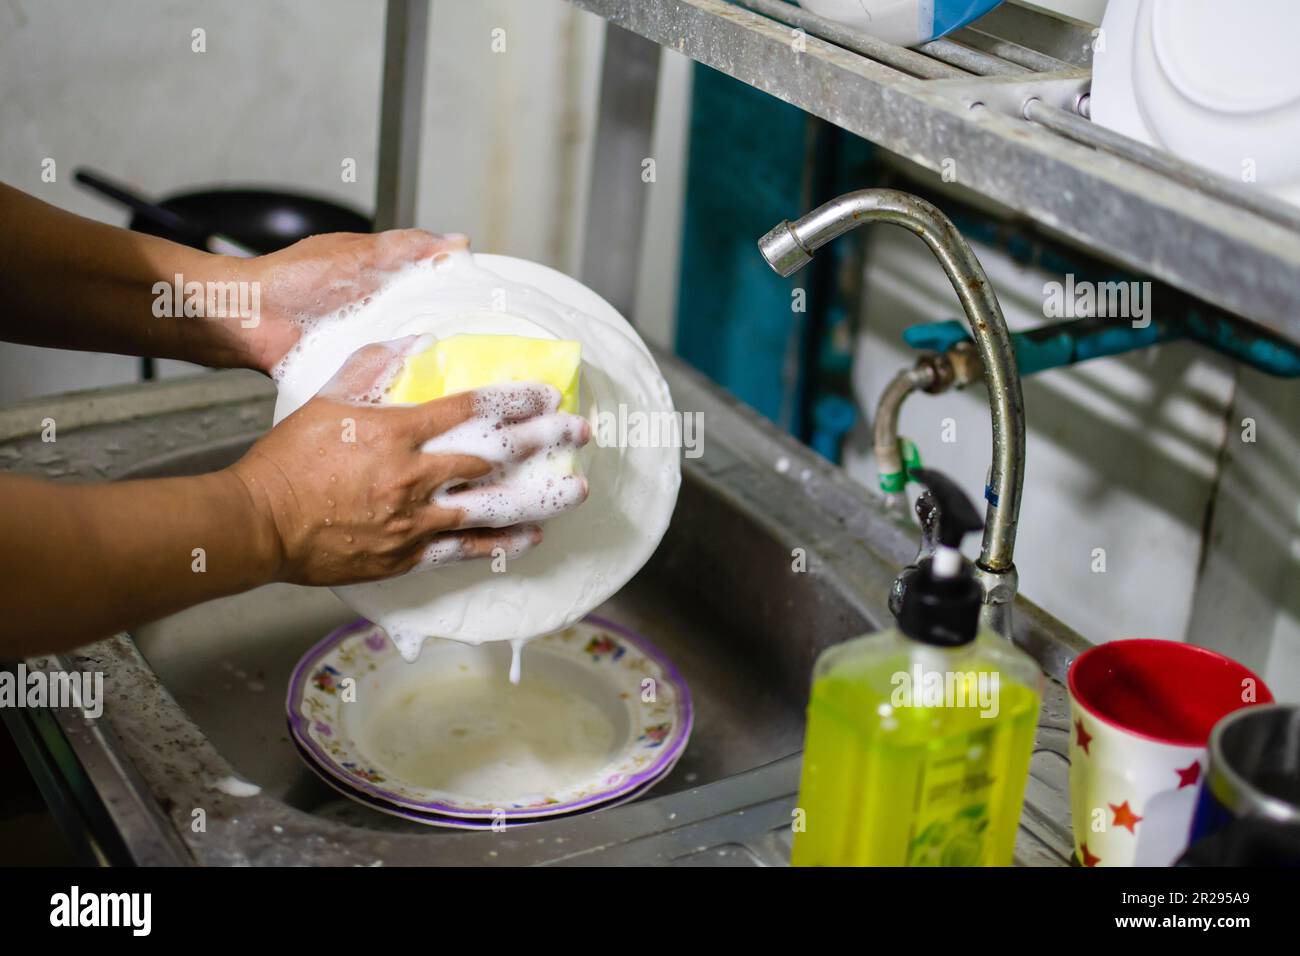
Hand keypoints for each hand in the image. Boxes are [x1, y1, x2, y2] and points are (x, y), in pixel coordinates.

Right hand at [227, 338, 589, 586]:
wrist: (259, 523)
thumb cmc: (288, 461)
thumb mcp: (327, 399)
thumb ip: (373, 368)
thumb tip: (415, 344)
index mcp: (398, 432)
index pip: (472, 409)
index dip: (516, 400)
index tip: (547, 395)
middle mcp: (415, 476)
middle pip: (494, 455)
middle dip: (544, 442)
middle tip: (581, 433)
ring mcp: (415, 520)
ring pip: (492, 507)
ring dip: (539, 497)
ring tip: (576, 490)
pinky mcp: (408, 555)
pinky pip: (466, 551)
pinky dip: (502, 544)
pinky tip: (532, 538)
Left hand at [235, 229, 468, 375]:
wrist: (248, 318)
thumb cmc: (291, 278)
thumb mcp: (357, 252)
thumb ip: (406, 247)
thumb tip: (457, 241)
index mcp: (384, 280)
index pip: (435, 288)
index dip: (463, 296)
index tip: (493, 305)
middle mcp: (381, 313)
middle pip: (430, 324)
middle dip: (454, 334)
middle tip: (487, 346)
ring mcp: (368, 343)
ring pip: (412, 354)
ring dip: (430, 360)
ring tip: (464, 371)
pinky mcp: (354, 371)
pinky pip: (385, 378)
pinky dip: (399, 381)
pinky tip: (424, 389)